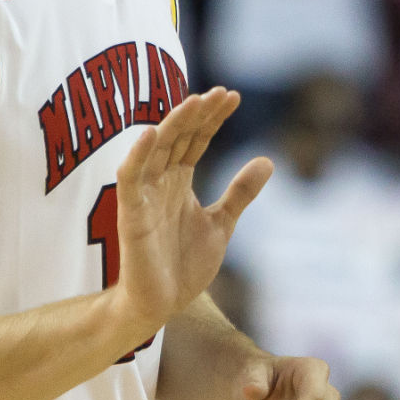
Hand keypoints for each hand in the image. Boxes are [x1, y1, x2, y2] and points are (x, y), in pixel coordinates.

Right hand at [109, 88, 270, 336]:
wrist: (161, 306)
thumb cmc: (184, 266)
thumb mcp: (222, 223)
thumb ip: (240, 193)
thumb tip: (268, 159)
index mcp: (180, 181)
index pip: (196, 138)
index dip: (213, 117)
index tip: (234, 95)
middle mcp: (161, 181)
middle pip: (179, 136)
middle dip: (198, 114)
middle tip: (221, 94)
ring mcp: (145, 195)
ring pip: (156, 149)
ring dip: (174, 124)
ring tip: (195, 101)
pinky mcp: (130, 214)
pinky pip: (131, 178)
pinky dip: (138, 155)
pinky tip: (151, 133)